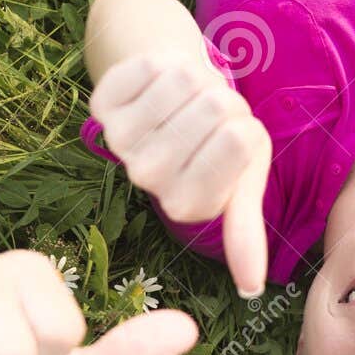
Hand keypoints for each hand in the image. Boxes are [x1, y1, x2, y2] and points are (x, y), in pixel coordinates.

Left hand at [90, 53, 271, 296]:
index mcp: (188, 205)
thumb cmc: (218, 141)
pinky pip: (152, 66)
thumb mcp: (244, 183)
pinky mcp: (101, 106)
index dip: (244, 125)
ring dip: (197, 77)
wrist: (175, 103)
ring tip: (190, 96)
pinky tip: (161, 82)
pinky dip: (166, 63)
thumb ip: (244, 231)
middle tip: (211, 114)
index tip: (234, 136)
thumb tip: (252, 290)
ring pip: (183, 81)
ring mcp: (120, 143)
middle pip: (213, 109)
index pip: (236, 139)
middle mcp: (148, 179)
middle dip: (223, 99)